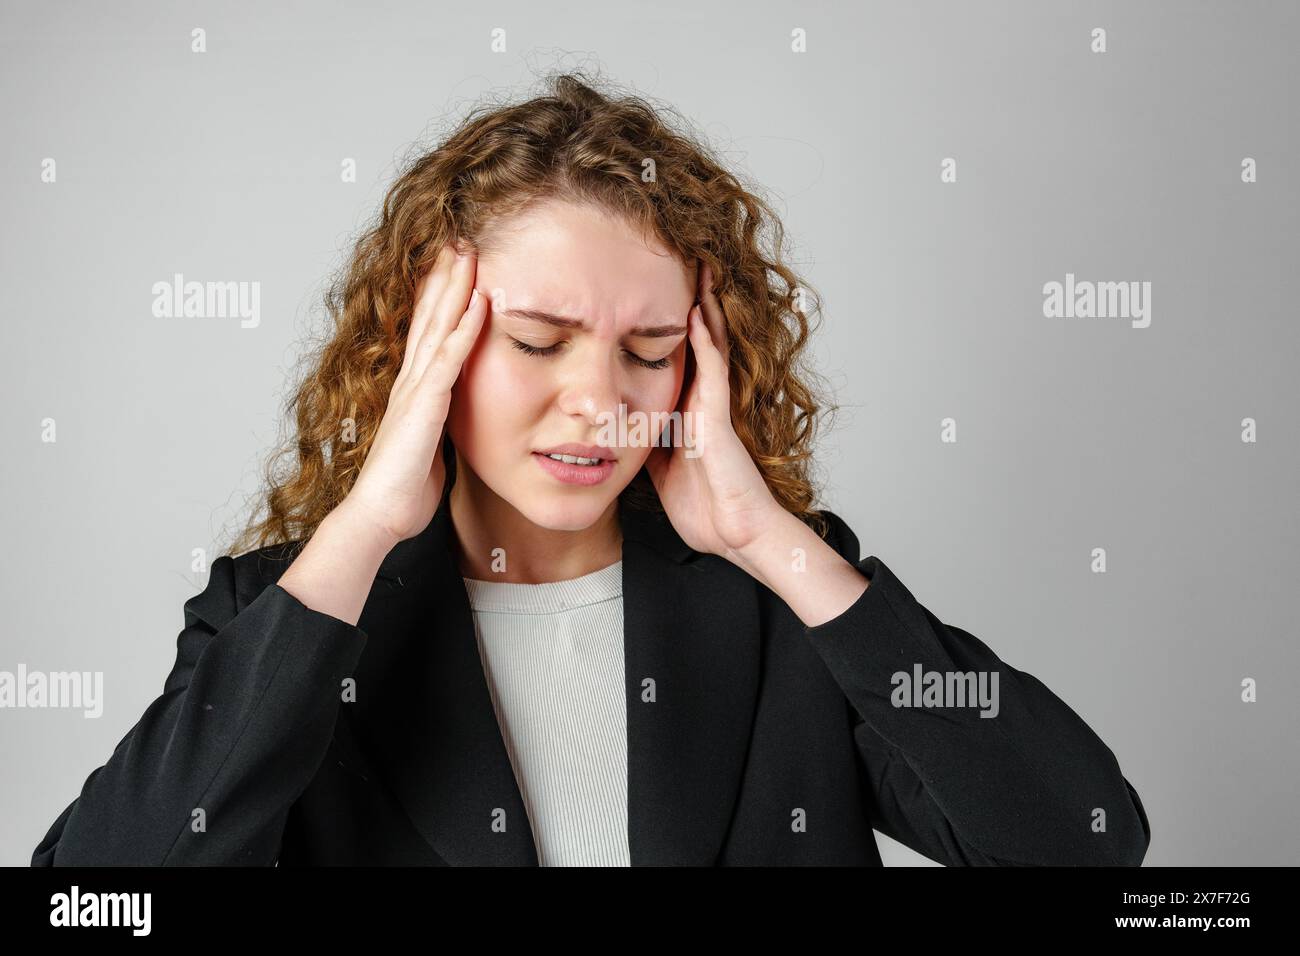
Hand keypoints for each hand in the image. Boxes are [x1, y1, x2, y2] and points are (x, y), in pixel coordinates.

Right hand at [340, 242, 485, 546]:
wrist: (379, 515)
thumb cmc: (403, 490)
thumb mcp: (429, 448)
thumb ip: (440, 425)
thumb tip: (453, 421)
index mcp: (412, 390)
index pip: (427, 332)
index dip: (439, 297)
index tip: (453, 265)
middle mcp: (410, 380)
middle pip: (429, 315)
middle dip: (444, 275)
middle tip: (459, 238)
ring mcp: (415, 388)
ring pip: (438, 324)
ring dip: (455, 285)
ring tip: (469, 249)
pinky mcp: (424, 404)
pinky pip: (449, 357)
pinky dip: (465, 327)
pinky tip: (480, 300)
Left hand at [644, 261, 784, 559]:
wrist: (734, 533)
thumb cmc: (705, 508)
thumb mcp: (660, 466)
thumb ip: (645, 440)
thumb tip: (615, 428)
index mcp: (686, 410)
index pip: (672, 355)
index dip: (660, 324)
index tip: (644, 294)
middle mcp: (702, 400)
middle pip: (693, 339)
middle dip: (683, 303)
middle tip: (676, 262)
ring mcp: (713, 406)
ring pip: (708, 345)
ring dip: (701, 307)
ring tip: (694, 269)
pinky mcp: (720, 418)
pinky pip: (712, 370)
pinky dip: (704, 340)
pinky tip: (696, 313)